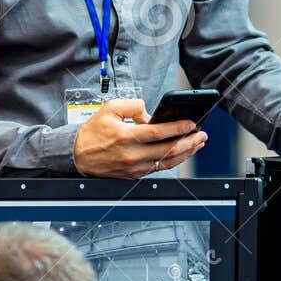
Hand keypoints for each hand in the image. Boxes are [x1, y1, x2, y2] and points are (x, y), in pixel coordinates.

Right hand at [73, 98, 207, 178]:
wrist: (78, 156)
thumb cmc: (93, 132)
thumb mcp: (109, 109)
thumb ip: (132, 106)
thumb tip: (150, 113)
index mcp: (125, 137)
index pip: (158, 133)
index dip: (177, 128)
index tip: (191, 124)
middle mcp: (131, 155)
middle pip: (167, 150)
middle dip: (189, 142)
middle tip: (201, 135)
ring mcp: (134, 167)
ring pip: (166, 162)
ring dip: (185, 153)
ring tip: (197, 144)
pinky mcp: (135, 175)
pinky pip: (159, 168)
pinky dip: (173, 160)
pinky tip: (182, 152)